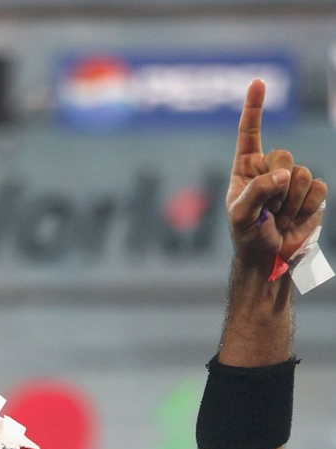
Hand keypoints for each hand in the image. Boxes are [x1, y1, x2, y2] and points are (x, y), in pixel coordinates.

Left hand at [227, 79, 326, 273]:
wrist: (268, 259)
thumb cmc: (247, 236)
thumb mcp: (240, 216)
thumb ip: (258, 191)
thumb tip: (285, 174)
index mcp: (246, 168)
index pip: (249, 133)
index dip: (254, 107)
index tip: (258, 81)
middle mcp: (271, 168)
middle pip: (283, 154)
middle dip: (276, 183)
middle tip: (267, 208)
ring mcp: (293, 179)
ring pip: (301, 173)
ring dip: (289, 202)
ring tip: (278, 217)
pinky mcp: (311, 193)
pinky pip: (317, 189)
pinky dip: (305, 208)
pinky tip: (294, 219)